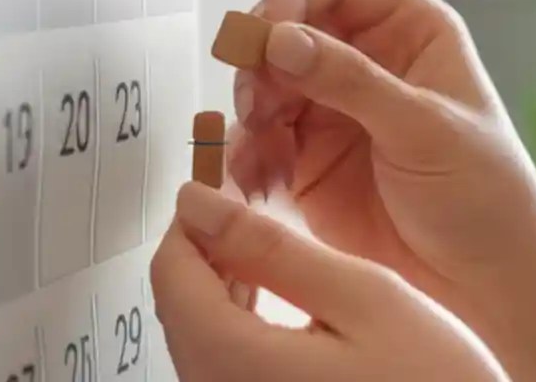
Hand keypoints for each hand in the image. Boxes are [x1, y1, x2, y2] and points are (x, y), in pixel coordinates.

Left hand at [150, 182, 505, 381]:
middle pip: (179, 300)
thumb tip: (201, 205)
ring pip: (201, 328)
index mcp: (235, 362)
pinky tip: (285, 290)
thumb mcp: (365, 297)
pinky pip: (227, 358)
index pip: (171, 269)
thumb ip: (273, 248)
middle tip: (258, 192)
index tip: (228, 173)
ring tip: (275, 235)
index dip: (195, 210)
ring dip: (225, 274)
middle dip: (210, 238)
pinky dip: (243, 313)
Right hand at [228, 0, 535, 381]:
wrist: (483, 283)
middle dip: (260, 63)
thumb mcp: (424, 128)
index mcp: (408, 30)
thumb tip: (279, 39)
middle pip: (283, 30)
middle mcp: (365, 60)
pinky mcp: (308, 159)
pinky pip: (258, 141)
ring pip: (263, 85)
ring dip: (249, 113)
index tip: (265, 36)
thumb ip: (350, 80)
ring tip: (258, 150)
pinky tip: (258, 182)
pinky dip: (247, 157)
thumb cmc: (484, 195)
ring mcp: (333, 109)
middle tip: (256, 105)